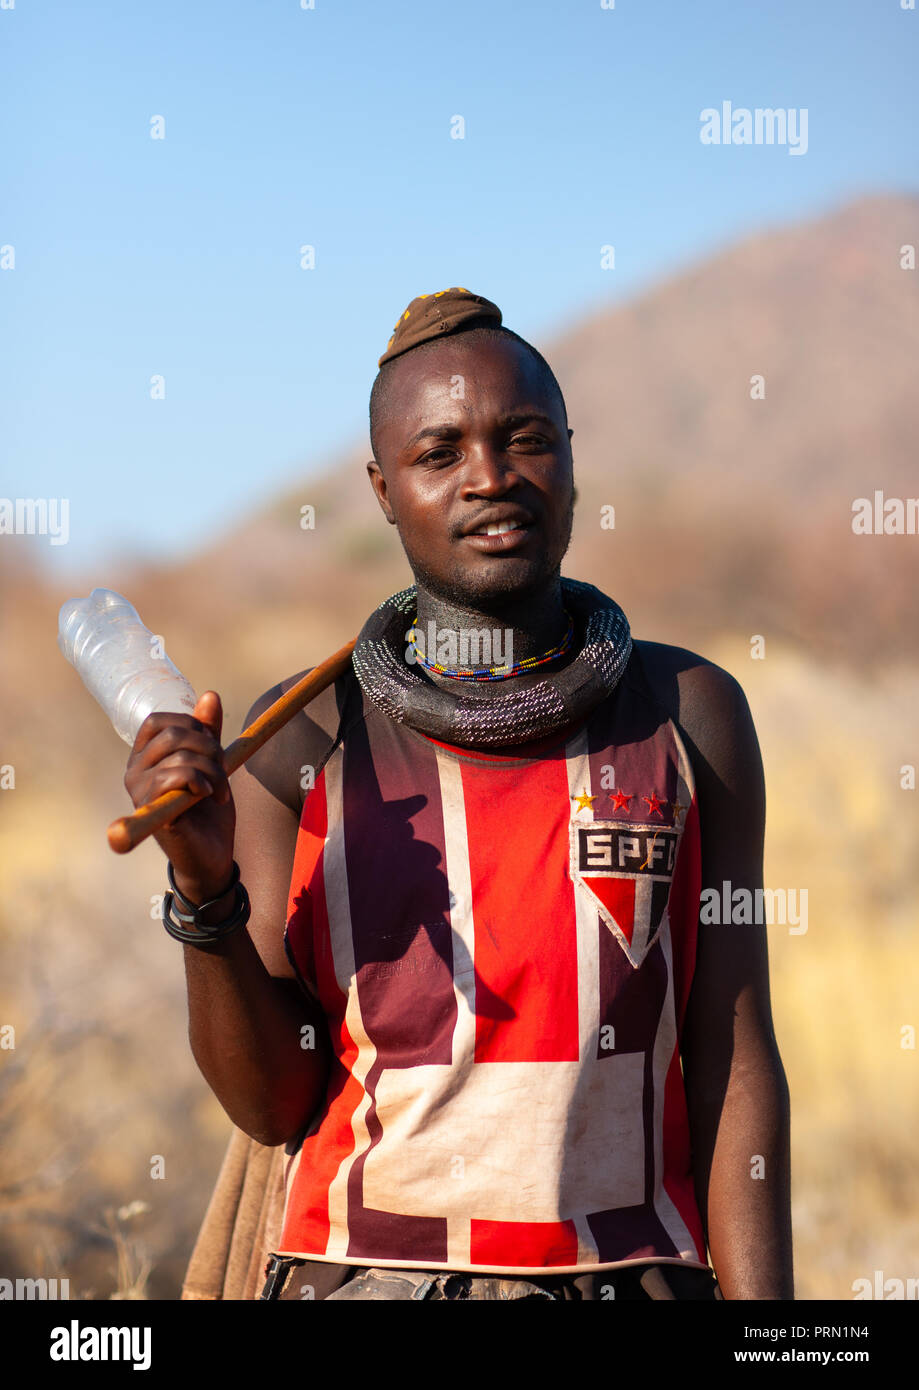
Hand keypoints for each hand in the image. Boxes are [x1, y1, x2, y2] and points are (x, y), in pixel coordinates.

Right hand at [124, 691, 235, 902]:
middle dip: (209, 747)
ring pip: (181, 757)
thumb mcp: (211, 763)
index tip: (212, 744)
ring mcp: (140, 793)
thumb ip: (208, 731)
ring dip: (212, 771)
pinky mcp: (153, 810)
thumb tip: (210, 696)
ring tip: (219, 791)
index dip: (191, 725)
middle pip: (173, 734)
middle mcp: (134, 772)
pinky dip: (201, 781)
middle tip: (223, 769)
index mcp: (143, 757)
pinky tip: (207, 796)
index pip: (159, 721)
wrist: (212, 853)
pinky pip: (176, 778)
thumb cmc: (207, 809)